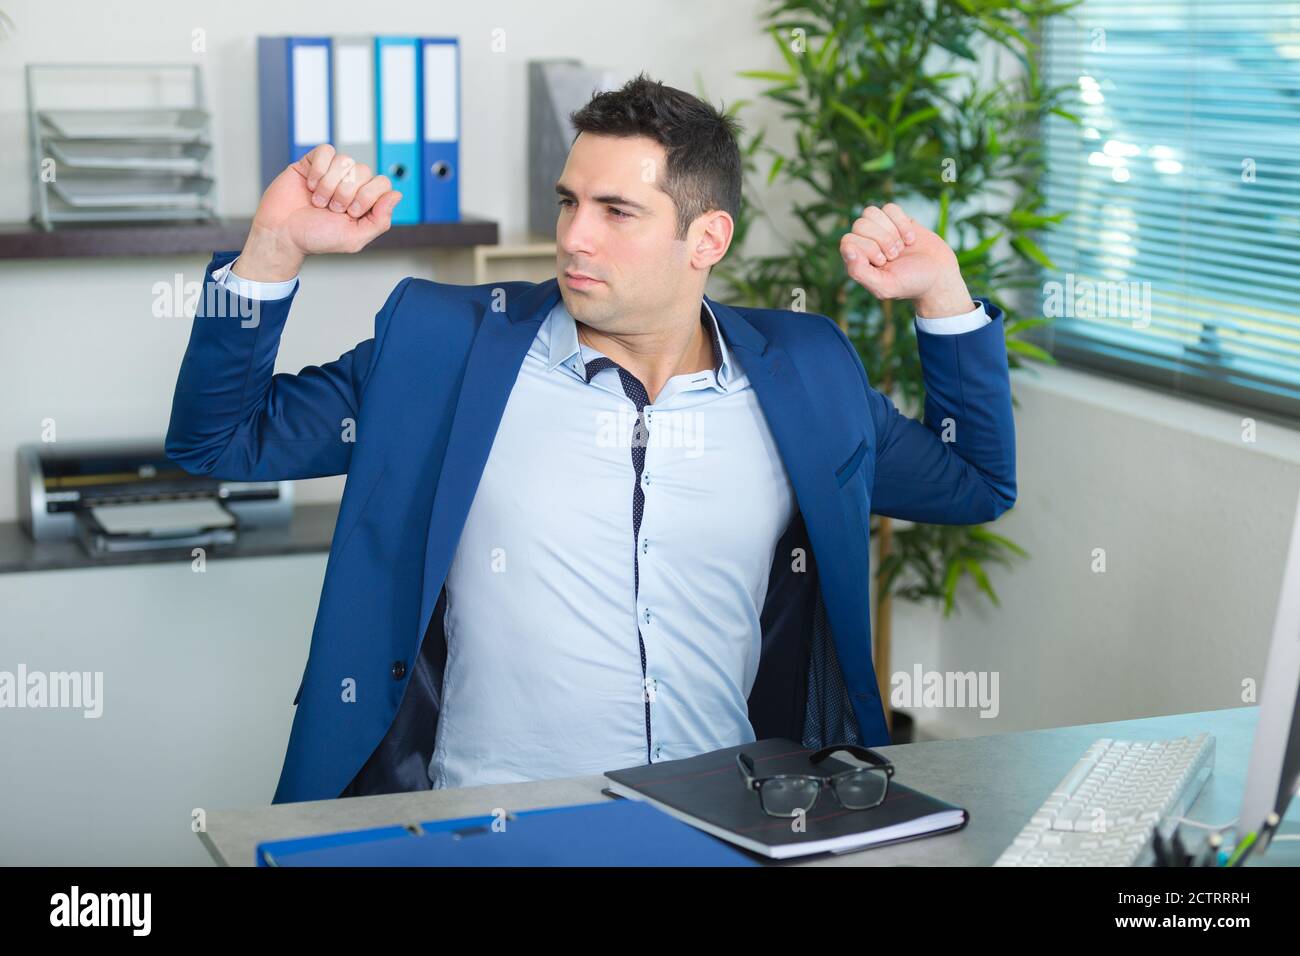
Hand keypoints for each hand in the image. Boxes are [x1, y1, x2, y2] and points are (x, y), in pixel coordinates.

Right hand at [234, 144, 403, 280]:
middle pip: (364, 170)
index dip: (368, 196)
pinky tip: (310, 185)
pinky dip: (319, 170)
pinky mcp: (312, 162)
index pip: (382, 183)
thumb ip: (380, 220)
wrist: (282, 233)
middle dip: (346, 193)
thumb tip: (397, 195)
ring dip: (330, 184)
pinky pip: (326, 151)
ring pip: (345, 160)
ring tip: (318, 200)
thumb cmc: (315, 238)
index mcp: (364, 201)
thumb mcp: (354, 238)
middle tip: (332, 209)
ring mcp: (332, 172)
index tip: (351, 212)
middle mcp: (350, 184)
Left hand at [839, 203, 974, 317]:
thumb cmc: (911, 284)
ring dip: (891, 229)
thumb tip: (847, 249)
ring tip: (901, 246)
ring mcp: (880, 230)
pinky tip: (910, 238)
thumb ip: (859, 272)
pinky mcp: (897, 220)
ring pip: (871, 212)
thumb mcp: (885, 286)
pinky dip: (902, 222)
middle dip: (882, 239)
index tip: (883, 261)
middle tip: (895, 255)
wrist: (940, 275)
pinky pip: (889, 207)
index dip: (867, 248)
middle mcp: (866, 244)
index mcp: (858, 261)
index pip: (848, 241)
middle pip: (860, 224)